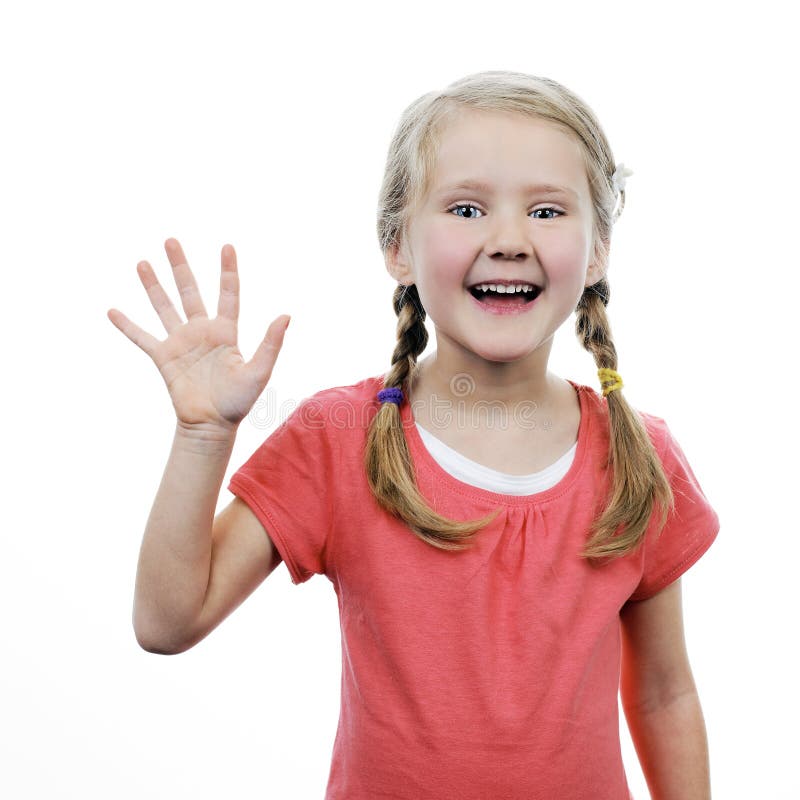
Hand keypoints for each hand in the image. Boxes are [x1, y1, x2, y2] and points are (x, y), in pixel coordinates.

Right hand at [107, 238, 289, 432]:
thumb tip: (286, 315)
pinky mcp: (164, 358)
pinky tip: (112, 311)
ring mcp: (181, 343)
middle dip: (180, 266)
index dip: (228, 271)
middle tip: (171, 240)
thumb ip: (270, 343)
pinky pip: (142, 338)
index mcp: (227, 332)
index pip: (228, 294)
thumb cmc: (239, 402)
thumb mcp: (259, 371)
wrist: (212, 426)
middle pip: (189, 291)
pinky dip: (127, 326)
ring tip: (142, 262)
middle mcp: (202, 332)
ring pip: (164, 307)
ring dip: (153, 286)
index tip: (227, 246)